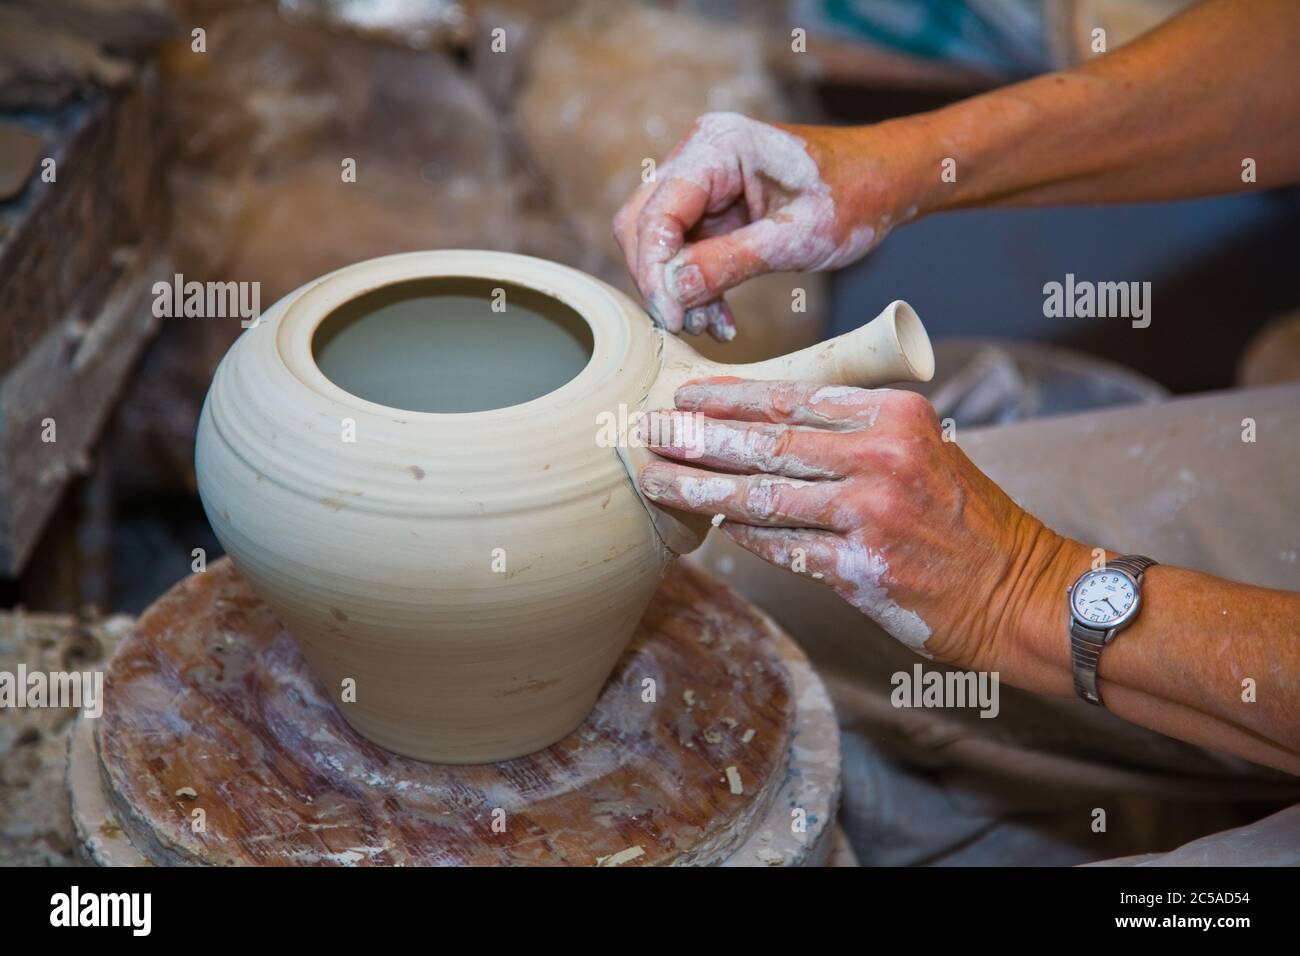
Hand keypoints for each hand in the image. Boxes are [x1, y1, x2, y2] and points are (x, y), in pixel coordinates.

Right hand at [613, 112, 921, 340]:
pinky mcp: (711, 210)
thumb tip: (673, 292)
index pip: (658, 213)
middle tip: (689, 325)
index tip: (673, 318)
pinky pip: (683, 254)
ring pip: (658, 244)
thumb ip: (731, 262)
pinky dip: (695, 289)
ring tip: (713, 325)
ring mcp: (702, 183)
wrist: (882, 183)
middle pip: (642, 225)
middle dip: (661, 281)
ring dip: (678, 290)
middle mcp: (699, 157)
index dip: (655, 270)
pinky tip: (720, 318)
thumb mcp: (797, 237)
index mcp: (717, 146)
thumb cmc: (852, 194)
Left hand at [636, 378, 1077, 673]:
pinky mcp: (862, 568)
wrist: (1020, 589)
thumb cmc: (965, 519)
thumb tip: (769, 432)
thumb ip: (854, 435)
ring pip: (763, 496)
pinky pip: (785, 549)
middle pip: (766, 442)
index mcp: (893, 415)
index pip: (792, 398)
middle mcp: (880, 457)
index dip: (729, 397)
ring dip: (700, 488)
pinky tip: (713, 529)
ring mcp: (870, 514)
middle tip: (647, 430)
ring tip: (656, 478)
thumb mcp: (922, 449)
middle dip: (697, 436)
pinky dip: (747, 539)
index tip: (684, 394)